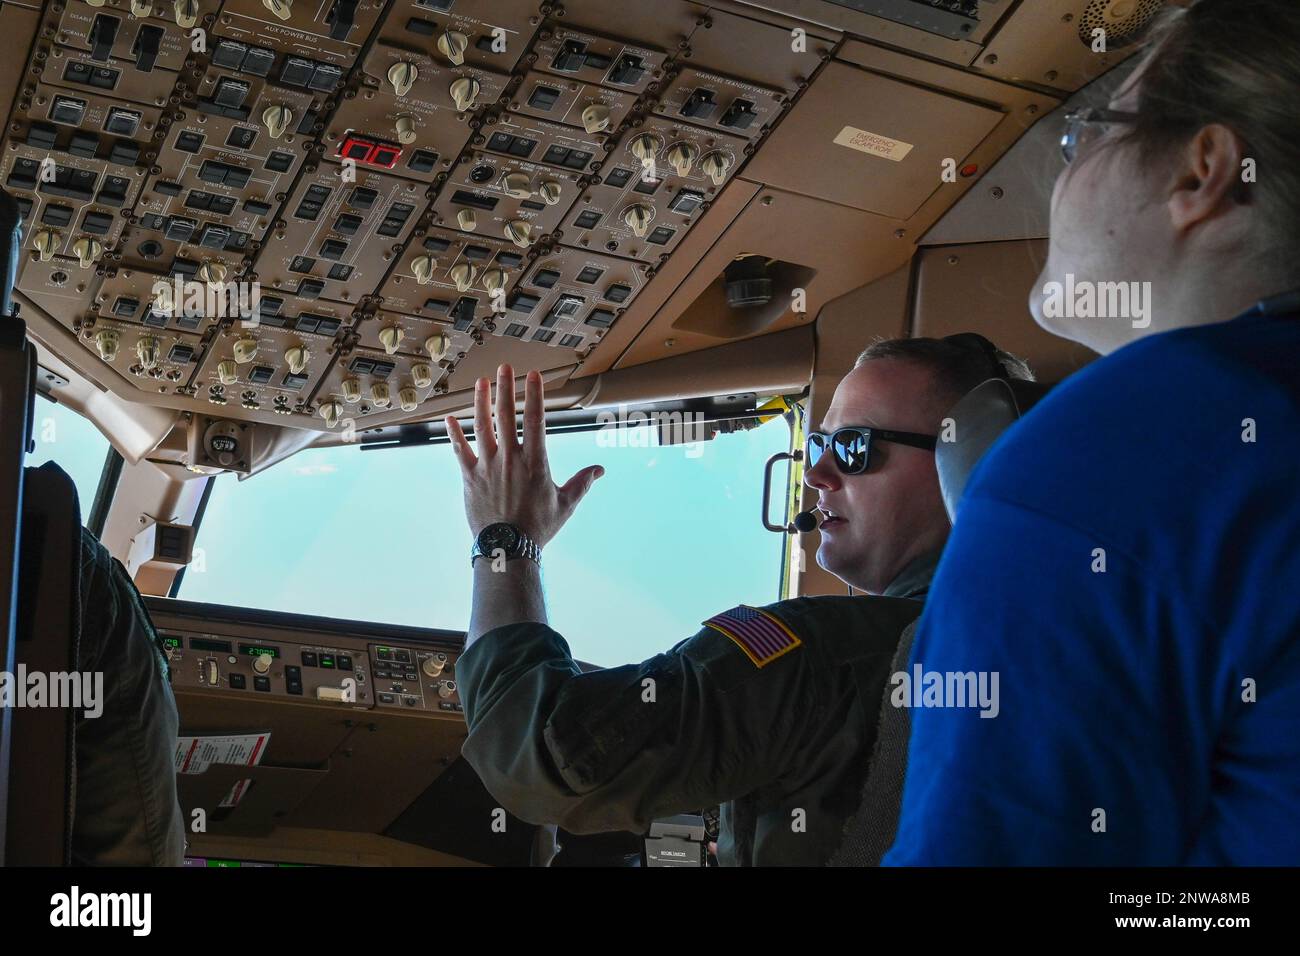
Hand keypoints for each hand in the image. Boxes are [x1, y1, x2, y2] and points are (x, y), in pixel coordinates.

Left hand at [445, 364, 603, 547]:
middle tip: (504, 368)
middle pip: (506, 415)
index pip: (535, 419)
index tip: (533, 376)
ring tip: (481, 382)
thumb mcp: (566, 504)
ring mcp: (487, 466)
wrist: (507, 548)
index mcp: (535, 461)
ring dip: (481, 402)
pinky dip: (453, 433)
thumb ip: (582, 482)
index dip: (534, 394)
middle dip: (505, 388)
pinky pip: (459, 450)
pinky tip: (449, 418)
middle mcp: (510, 458)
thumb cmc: (538, 527)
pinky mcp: (470, 477)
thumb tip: (600, 470)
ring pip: (482, 426)